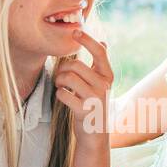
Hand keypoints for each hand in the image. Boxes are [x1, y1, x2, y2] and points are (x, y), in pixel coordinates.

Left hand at [54, 28, 112, 143]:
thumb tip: (104, 42)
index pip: (100, 52)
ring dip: (59, 80)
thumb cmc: (93, 103)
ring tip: (61, 85)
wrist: (94, 133)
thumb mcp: (100, 83)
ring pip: (68, 78)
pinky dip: (59, 93)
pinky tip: (63, 96)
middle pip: (76, 65)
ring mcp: (94, 99)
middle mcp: (104, 86)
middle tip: (61, 75)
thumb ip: (100, 65)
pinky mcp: (84, 111)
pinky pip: (63, 94)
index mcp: (108, 76)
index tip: (75, 32)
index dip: (87, 40)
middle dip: (63, 68)